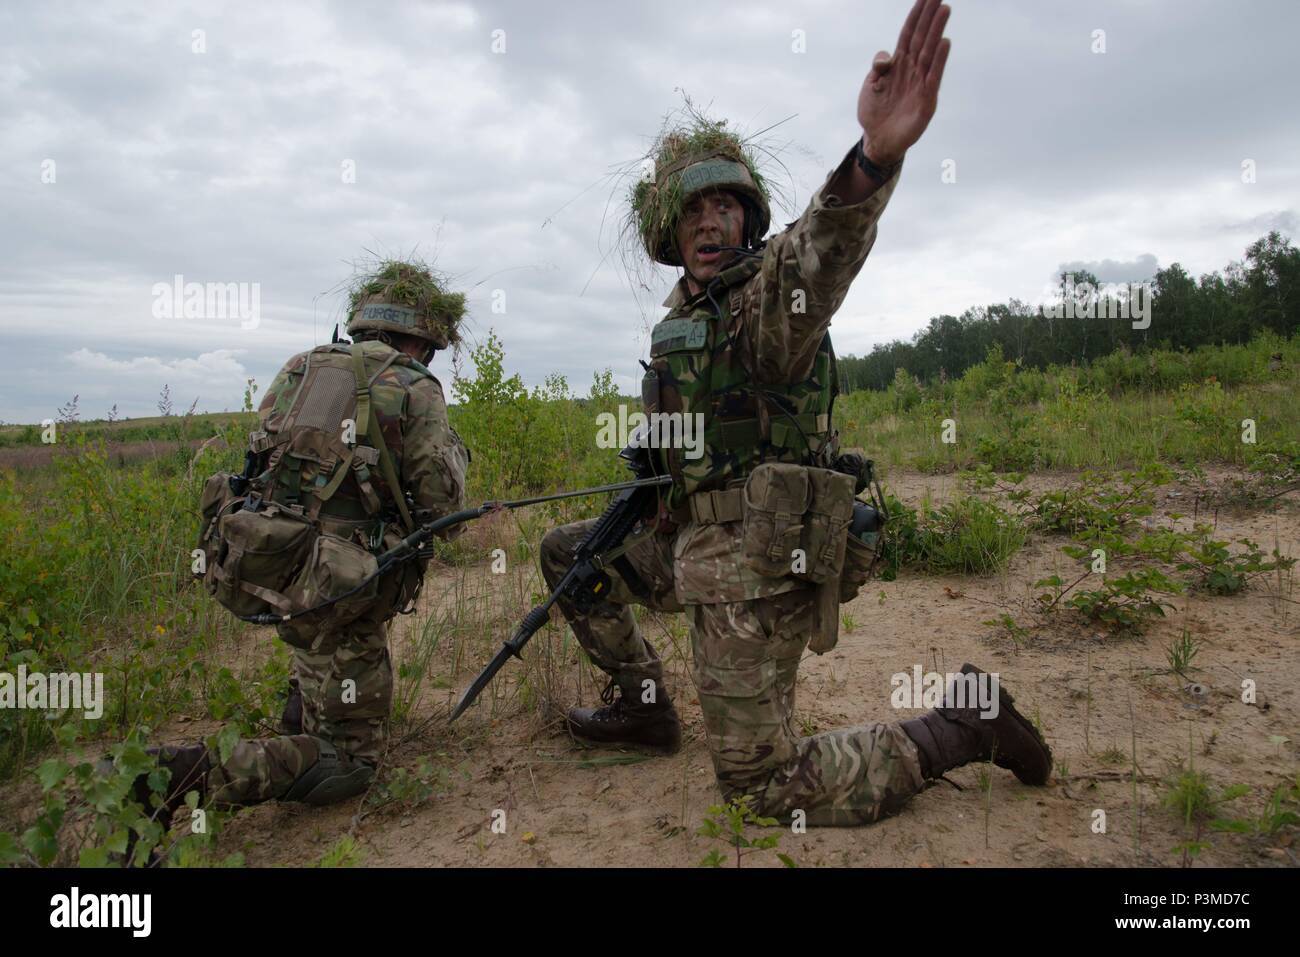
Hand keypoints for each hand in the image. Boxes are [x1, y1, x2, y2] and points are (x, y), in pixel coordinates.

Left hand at [857, 0, 951, 165]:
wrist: (878, 140)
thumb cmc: (875, 112)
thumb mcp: (871, 85)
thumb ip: (878, 68)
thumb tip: (886, 58)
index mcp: (899, 64)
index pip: (909, 34)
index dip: (916, 15)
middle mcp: (913, 70)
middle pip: (922, 38)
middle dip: (930, 16)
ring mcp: (921, 83)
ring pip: (930, 52)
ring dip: (937, 31)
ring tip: (944, 10)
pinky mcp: (926, 100)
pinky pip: (933, 76)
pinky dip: (939, 60)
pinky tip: (944, 42)